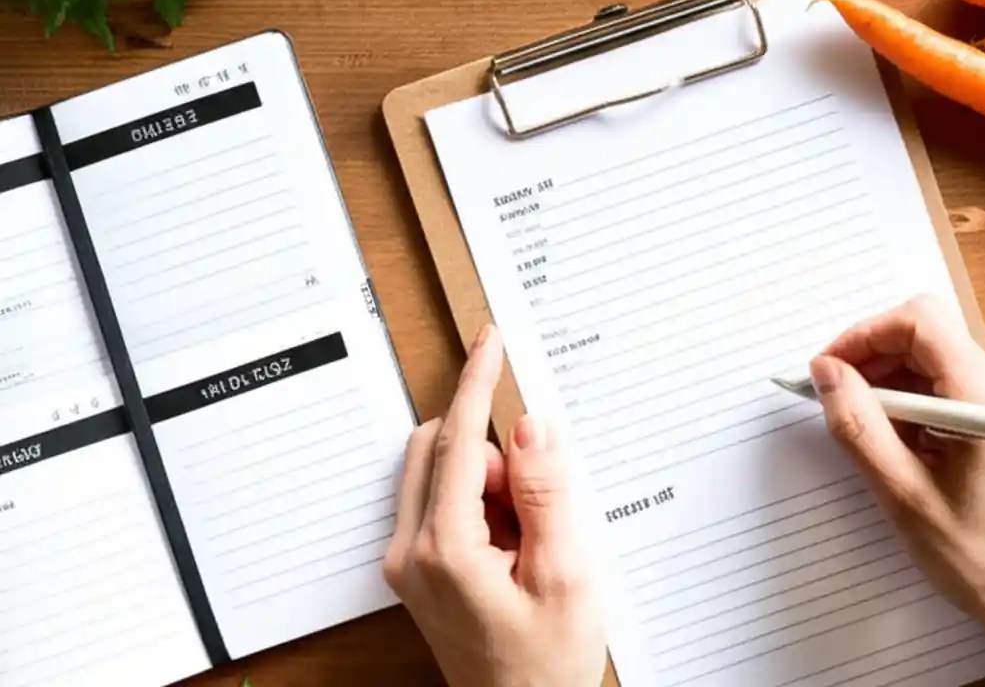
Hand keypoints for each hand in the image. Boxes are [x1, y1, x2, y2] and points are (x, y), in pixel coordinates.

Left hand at [383, 325, 605, 686]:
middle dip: (494, 453)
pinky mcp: (416, 567)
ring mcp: (409, 560)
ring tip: (530, 540)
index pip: (459, 441)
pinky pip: (442, 502)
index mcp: (446, 549)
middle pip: (443, 448)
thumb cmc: (547, 661)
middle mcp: (412, 550)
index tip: (490, 341)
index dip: (478, 383)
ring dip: (489, 481)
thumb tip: (530, 425)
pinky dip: (481, 504)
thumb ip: (545, 492)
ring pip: (441, 473)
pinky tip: (514, 548)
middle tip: (540, 505)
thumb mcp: (565, 575)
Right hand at [809, 296, 984, 686]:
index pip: (919, 322)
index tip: (827, 370)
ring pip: (935, 360)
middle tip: (836, 404)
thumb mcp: (901, 491)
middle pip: (926, 336)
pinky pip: (952, 385)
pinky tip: (901, 445)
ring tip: (871, 436)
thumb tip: (825, 371)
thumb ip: (857, 424)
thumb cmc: (977, 557)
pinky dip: (916, 403)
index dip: (863, 335)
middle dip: (873, 361)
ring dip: (893, 385)